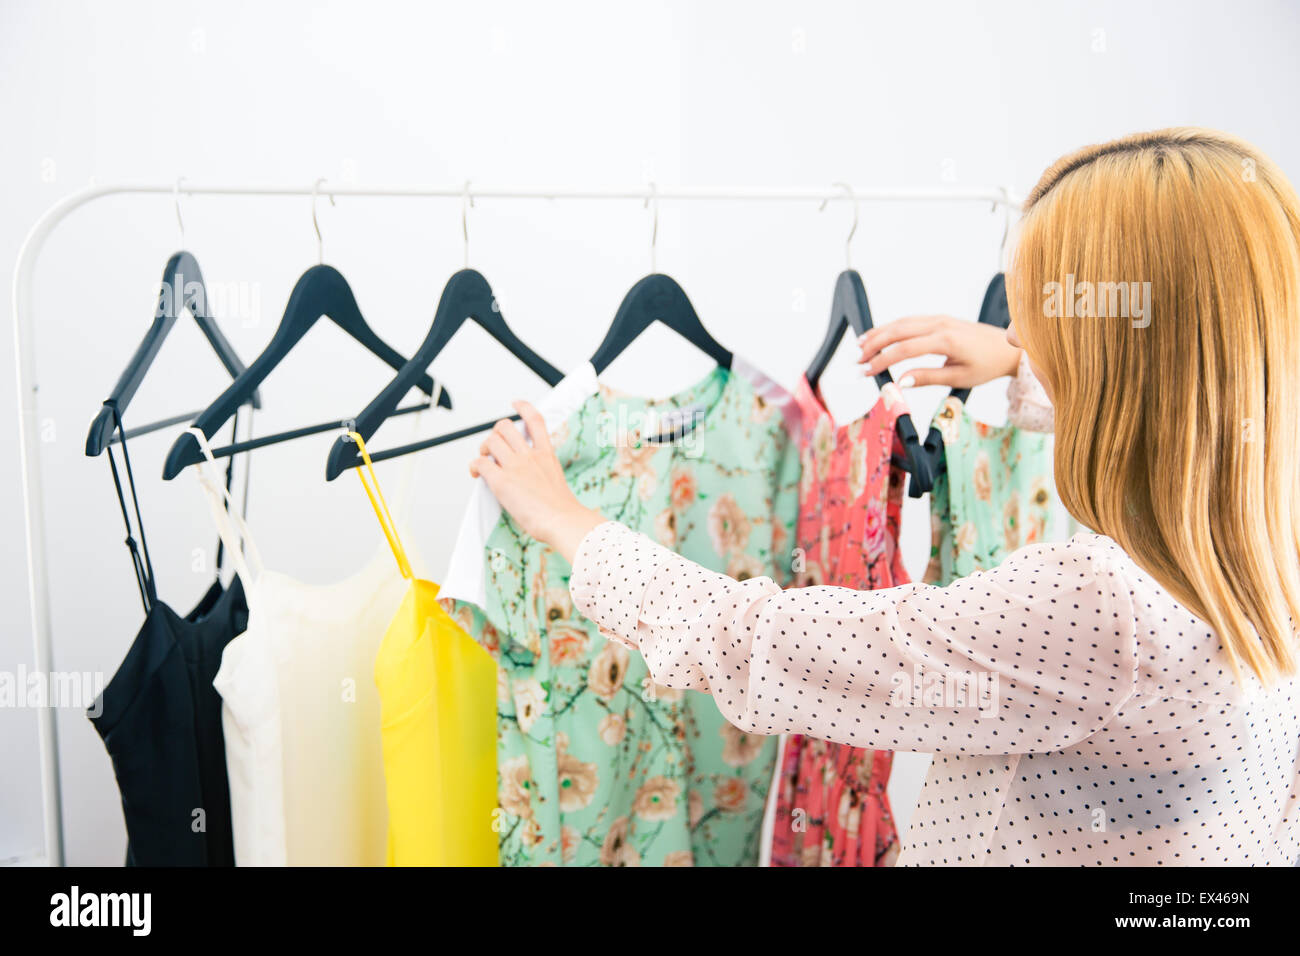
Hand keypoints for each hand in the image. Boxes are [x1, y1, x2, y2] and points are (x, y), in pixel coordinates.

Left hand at [469, 401, 604, 563]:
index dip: (524, 407)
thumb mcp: (556, 482)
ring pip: (491, 440)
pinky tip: (475, 474)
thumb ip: (543, 474)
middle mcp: (530, 456)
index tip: (516, 404)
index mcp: (546, 455)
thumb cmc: (562, 511)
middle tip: (493, 448)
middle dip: (495, 433)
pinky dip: (474, 466)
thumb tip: (531, 481)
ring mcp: (515, 466)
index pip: (535, 420)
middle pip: (505, 427)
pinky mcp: (501, 481)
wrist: (563, 521)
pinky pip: (480, 463)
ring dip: (483, 448)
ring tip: (485, 461)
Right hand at [857, 315, 1021, 388]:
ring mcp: (939, 318)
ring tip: (861, 345)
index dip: (882, 360)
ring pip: (902, 322)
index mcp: (946, 340)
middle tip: (857, 360)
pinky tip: (881, 335)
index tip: (867, 372)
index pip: (904, 349)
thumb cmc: (987, 364)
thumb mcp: (960, 377)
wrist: (1008, 347)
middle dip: (874, 345)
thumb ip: (928, 377)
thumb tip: (901, 382)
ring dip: (879, 333)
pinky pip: (910, 320)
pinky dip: (892, 327)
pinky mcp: (939, 319)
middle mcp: (940, 324)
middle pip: (898, 330)